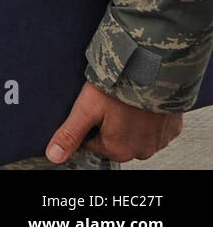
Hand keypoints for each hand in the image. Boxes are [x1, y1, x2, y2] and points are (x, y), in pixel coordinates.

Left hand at [45, 81, 182, 162]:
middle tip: (110, 101)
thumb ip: (70, 134)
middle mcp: (141, 151)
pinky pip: (156, 127)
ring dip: (131, 121)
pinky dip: (149, 116)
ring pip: (136, 134)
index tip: (94, 107)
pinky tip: (142, 101)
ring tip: (126, 99)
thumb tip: (54, 156)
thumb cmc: (119, 87)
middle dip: (111, 123)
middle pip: (116, 140)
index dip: (90, 123)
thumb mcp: (86, 109)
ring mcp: (159, 140)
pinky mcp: (172, 128)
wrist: (153, 69)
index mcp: (118, 150)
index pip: (94, 143)